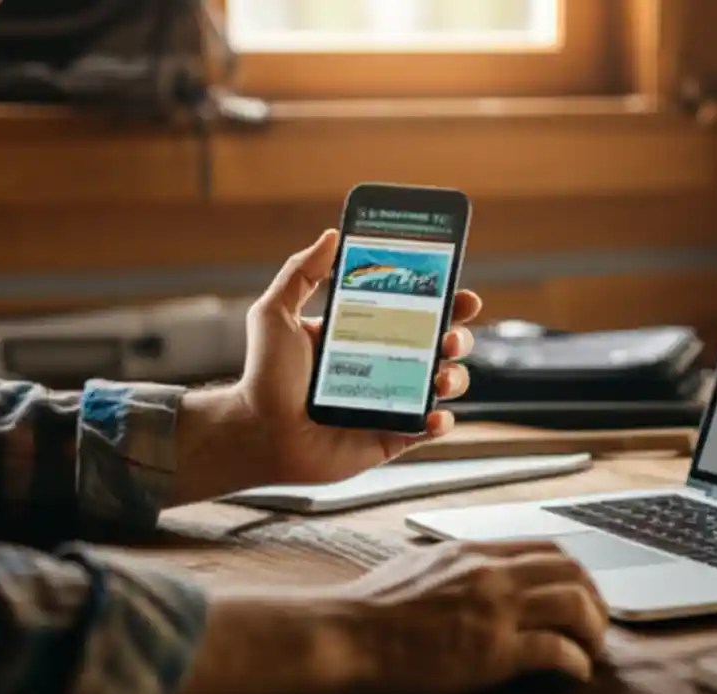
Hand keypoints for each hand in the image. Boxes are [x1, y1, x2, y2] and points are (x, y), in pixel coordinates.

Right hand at [172, 541, 607, 693]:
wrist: (348, 634)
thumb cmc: (372, 608)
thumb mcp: (419, 566)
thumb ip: (454, 567)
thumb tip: (470, 574)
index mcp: (473, 551)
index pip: (547, 549)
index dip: (574, 574)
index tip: (578, 597)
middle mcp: (491, 572)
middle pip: (572, 572)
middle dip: (595, 601)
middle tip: (594, 629)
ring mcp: (495, 609)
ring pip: (576, 605)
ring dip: (593, 632)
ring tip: (589, 653)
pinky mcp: (494, 650)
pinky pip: (557, 650)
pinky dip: (575, 663)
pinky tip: (570, 674)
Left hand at [178, 230, 482, 496]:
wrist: (258, 433)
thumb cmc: (264, 375)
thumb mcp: (276, 314)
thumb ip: (300, 272)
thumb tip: (331, 234)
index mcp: (364, 333)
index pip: (413, 310)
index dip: (442, 298)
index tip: (458, 288)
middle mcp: (383, 364)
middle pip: (439, 345)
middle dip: (458, 336)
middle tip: (451, 336)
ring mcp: (390, 401)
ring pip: (442, 385)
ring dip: (454, 378)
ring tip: (441, 378)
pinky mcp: (390, 436)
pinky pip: (427, 429)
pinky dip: (440, 423)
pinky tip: (435, 416)